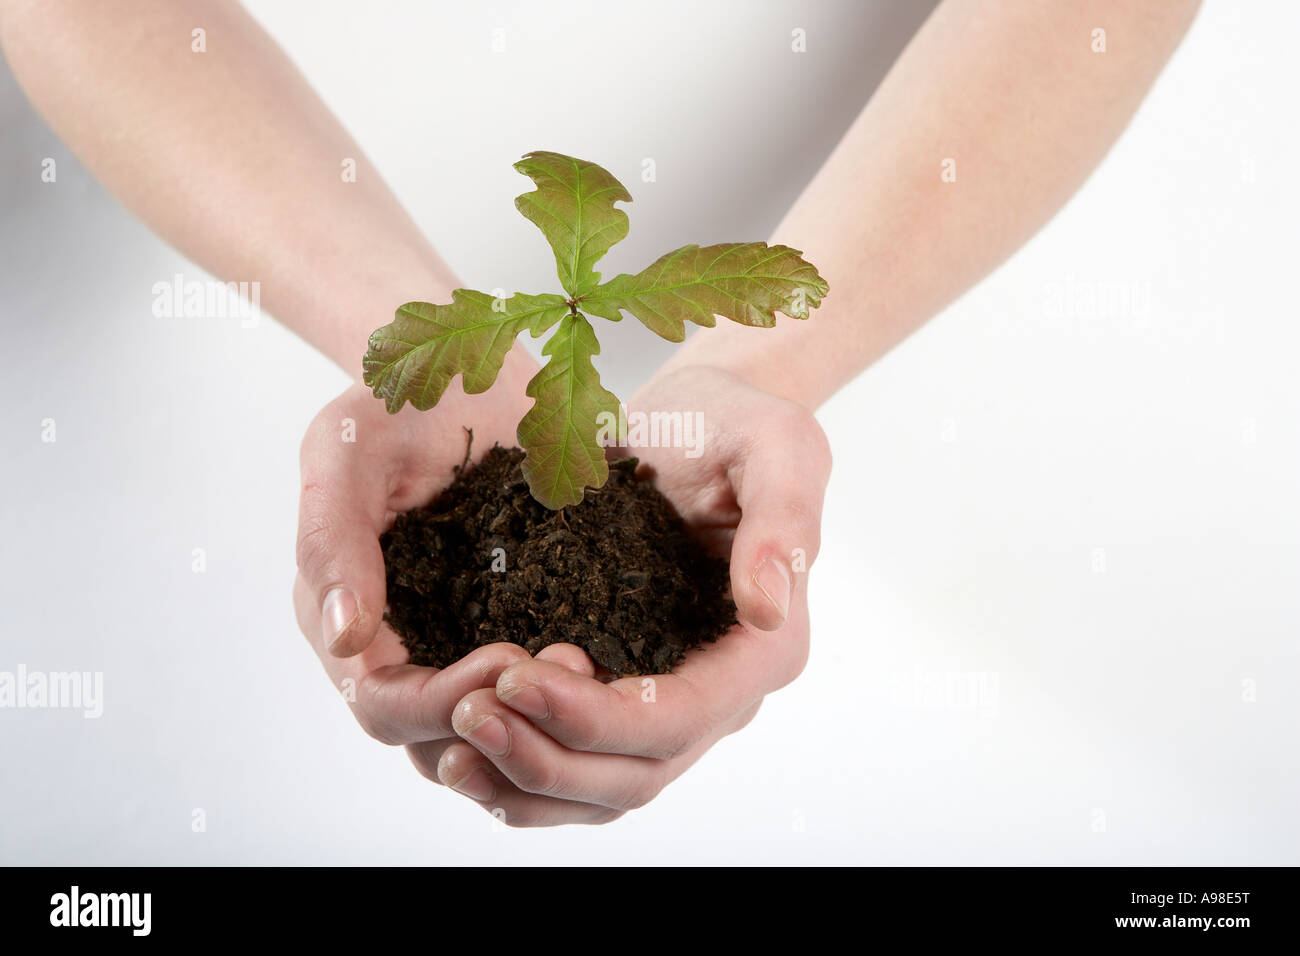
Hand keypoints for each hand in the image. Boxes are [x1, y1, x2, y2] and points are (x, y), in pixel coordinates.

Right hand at [292, 358, 551, 788]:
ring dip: (542, 720)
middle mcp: (405, 642)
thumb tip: (343, 640)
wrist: (475, 364)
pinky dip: (572, 690)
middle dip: (503, 719)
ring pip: (496, 729)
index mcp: (350, 615)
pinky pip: (542, 688)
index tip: (504, 656)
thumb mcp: (349, 449)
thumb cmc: (396, 399)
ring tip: (593, 665)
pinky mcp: (521, 620)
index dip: (437, 702)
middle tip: (569, 666)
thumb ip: (332, 538)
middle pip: (440, 737)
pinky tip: (614, 656)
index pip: (383, 704)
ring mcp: (464, 638)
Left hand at [437, 366, 831, 825]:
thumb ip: (783, 520)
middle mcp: (719, 692)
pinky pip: (575, 761)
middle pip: (636, 773)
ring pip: (601, 788)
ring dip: (525, 781)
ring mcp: (670, 698)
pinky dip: (520, 771)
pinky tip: (461, 746)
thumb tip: (769, 609)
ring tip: (451, 748)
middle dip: (547, 757)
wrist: (689, 422)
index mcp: (762, 648)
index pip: (679, 718)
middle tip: (464, 714)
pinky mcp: (621, 689)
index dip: (597, 717)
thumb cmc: (734, 424)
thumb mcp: (775, 446)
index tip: (513, 676)